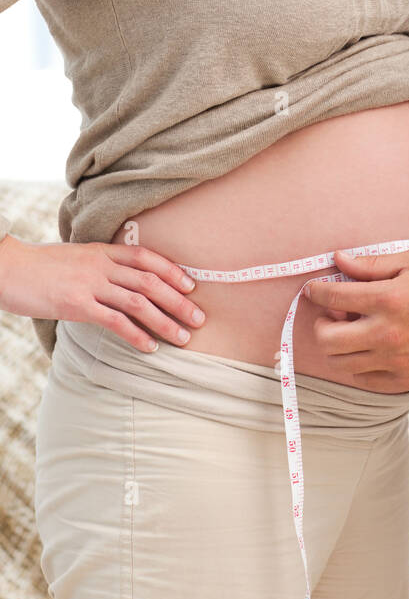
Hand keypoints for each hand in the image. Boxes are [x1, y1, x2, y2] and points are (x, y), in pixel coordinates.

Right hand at [0, 237, 205, 351]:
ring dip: (165, 321)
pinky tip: (150, 347)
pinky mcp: (76, 304)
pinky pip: (114, 321)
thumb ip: (100, 266)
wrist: (8, 268)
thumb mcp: (76, 258)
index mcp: (102, 250)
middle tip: (200, 319)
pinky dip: (136, 335)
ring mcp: (90, 284)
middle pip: (150, 281)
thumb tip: (122, 281)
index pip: (146, 257)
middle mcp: (101, 265)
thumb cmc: (41, 267)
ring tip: (183, 338)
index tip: (192, 286)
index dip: (173, 271)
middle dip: (179, 301)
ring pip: (139, 302)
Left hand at [303, 245, 408, 390]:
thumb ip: (372, 263)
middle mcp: (387, 334)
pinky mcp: (405, 380)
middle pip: (327, 338)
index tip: (314, 289)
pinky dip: (358, 364)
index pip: (332, 298)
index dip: (316, 291)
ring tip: (352, 330)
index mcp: (388, 300)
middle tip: (333, 314)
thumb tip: (339, 259)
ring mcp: (395, 362)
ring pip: (341, 363)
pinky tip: (369, 349)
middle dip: (322, 323)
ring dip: (338, 345)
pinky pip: (364, 380)